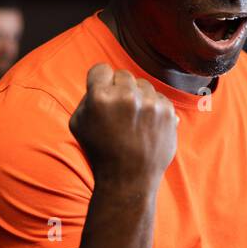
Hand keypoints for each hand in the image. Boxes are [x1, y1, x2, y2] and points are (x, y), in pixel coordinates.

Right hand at [69, 63, 177, 186]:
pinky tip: (146, 125)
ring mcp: (150, 104)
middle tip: (118, 111)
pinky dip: (153, 107)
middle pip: (123, 75)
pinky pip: (159, 97)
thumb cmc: (100, 151)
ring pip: (143, 84)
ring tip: (132, 120)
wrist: (129, 178)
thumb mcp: (78, 123)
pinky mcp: (168, 112)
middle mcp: (127, 96)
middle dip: (119, 89)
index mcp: (100, 97)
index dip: (100, 81)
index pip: (101, 69)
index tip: (102, 93)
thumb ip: (87, 96)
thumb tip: (104, 80)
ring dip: (138, 97)